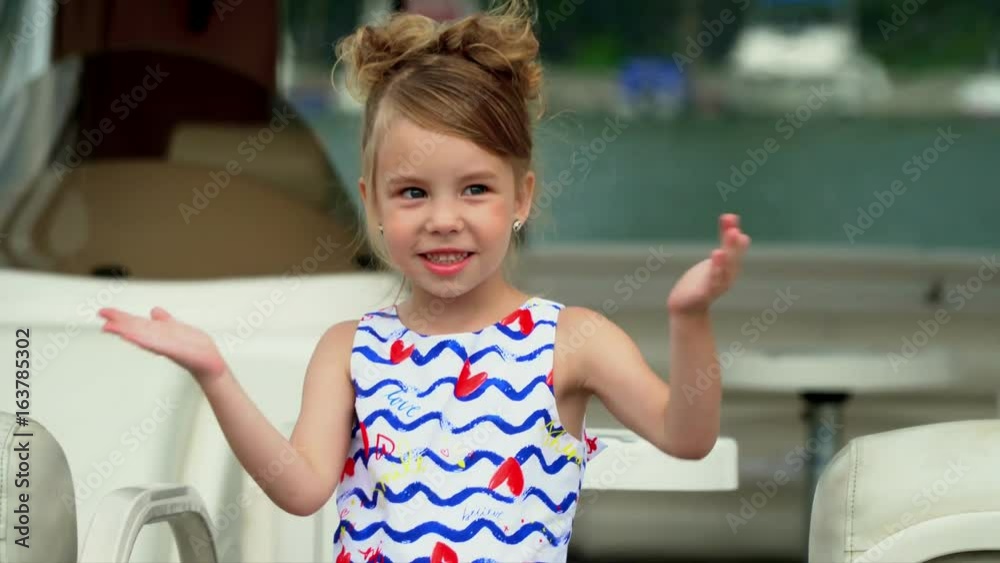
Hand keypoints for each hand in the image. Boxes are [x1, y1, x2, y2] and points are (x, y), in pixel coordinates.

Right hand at [99, 306, 227, 382]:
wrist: (209, 362)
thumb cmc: (194, 347)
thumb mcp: (177, 329)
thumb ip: (165, 320)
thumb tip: (154, 310)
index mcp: (158, 333)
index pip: (136, 323)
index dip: (120, 318)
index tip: (103, 312)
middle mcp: (158, 340)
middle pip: (135, 329)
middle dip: (118, 323)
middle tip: (101, 316)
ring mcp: (165, 346)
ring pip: (142, 337)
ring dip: (126, 331)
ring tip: (110, 325)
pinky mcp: (174, 351)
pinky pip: (156, 344)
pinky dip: (143, 340)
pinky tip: (131, 336)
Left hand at [667, 213, 750, 315]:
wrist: (687, 307)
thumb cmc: (701, 283)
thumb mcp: (715, 262)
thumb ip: (726, 248)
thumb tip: (739, 232)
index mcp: (729, 266)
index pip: (734, 247)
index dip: (732, 233)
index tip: (730, 217)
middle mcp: (727, 275)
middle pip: (732, 258)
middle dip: (732, 245)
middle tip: (733, 230)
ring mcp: (718, 285)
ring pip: (722, 272)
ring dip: (723, 262)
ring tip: (720, 250)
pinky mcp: (706, 294)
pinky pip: (711, 283)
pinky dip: (713, 273)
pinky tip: (713, 261)